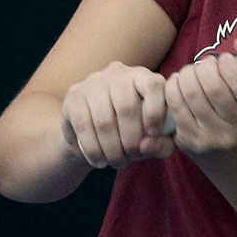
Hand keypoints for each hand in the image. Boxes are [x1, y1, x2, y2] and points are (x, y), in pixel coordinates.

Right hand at [61, 61, 175, 168]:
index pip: (153, 85)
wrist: (97, 131)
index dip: (156, 112)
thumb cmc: (135, 132)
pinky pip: (83, 126)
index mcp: (143, 76)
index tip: (154, 135)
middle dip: (131, 140)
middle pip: (126, 107)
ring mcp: (93, 83)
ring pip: (103, 120)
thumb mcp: (155, 139)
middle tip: (132, 157)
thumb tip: (145, 146)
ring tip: (118, 163)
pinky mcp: (73, 96)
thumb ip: (162, 144)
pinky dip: (93, 149)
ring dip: (112, 149)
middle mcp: (118, 74)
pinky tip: (99, 161)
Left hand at [164, 33, 236, 155]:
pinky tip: (178, 82)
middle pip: (215, 90)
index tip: (224, 58)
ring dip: (187, 74)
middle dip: (204, 67)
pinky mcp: (192, 142)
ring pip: (193, 96)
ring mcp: (216, 140)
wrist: (228, 144)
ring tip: (191, 71)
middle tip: (205, 63)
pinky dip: (173, 87)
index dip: (230, 68)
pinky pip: (176, 106)